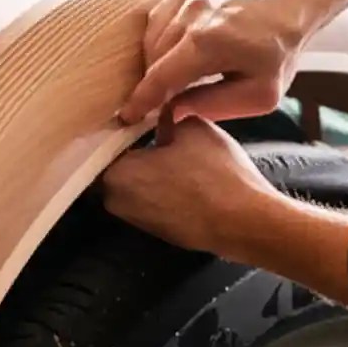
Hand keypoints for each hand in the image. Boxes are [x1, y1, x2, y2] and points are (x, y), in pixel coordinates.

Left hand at [102, 117, 347, 306]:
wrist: (244, 221)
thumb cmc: (215, 173)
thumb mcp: (192, 127)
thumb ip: (166, 117)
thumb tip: (160, 114)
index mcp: (116, 173)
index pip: (103, 143)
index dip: (120, 127)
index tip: (134, 116)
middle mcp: (115, 201)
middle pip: (115, 166)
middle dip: (130, 150)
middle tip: (151, 131)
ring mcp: (135, 220)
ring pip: (132, 185)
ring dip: (146, 171)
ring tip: (170, 153)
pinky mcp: (155, 232)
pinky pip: (150, 202)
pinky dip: (160, 189)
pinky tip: (182, 177)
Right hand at [117, 0, 347, 126]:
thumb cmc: (280, 52)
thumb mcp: (259, 95)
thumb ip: (213, 106)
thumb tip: (174, 111)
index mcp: (209, 43)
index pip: (159, 78)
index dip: (140, 102)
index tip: (126, 117)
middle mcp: (193, 13)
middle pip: (152, 59)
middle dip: (154, 84)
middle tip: (165, 102)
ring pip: (152, 37)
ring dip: (157, 61)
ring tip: (176, 76)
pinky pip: (159, 16)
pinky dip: (161, 36)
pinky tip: (179, 48)